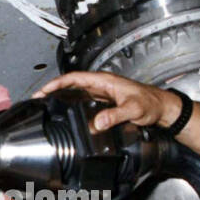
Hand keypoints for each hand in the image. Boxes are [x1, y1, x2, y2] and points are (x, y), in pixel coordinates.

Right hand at [34, 71, 179, 133]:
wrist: (161, 109)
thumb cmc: (151, 104)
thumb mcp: (133, 110)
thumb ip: (116, 115)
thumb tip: (98, 122)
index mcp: (105, 81)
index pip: (75, 78)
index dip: (57, 83)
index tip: (44, 90)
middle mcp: (101, 85)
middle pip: (71, 84)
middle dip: (53, 89)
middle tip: (38, 99)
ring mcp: (102, 94)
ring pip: (76, 92)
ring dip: (60, 97)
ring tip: (46, 105)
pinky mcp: (105, 103)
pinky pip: (83, 101)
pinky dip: (71, 104)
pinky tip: (66, 113)